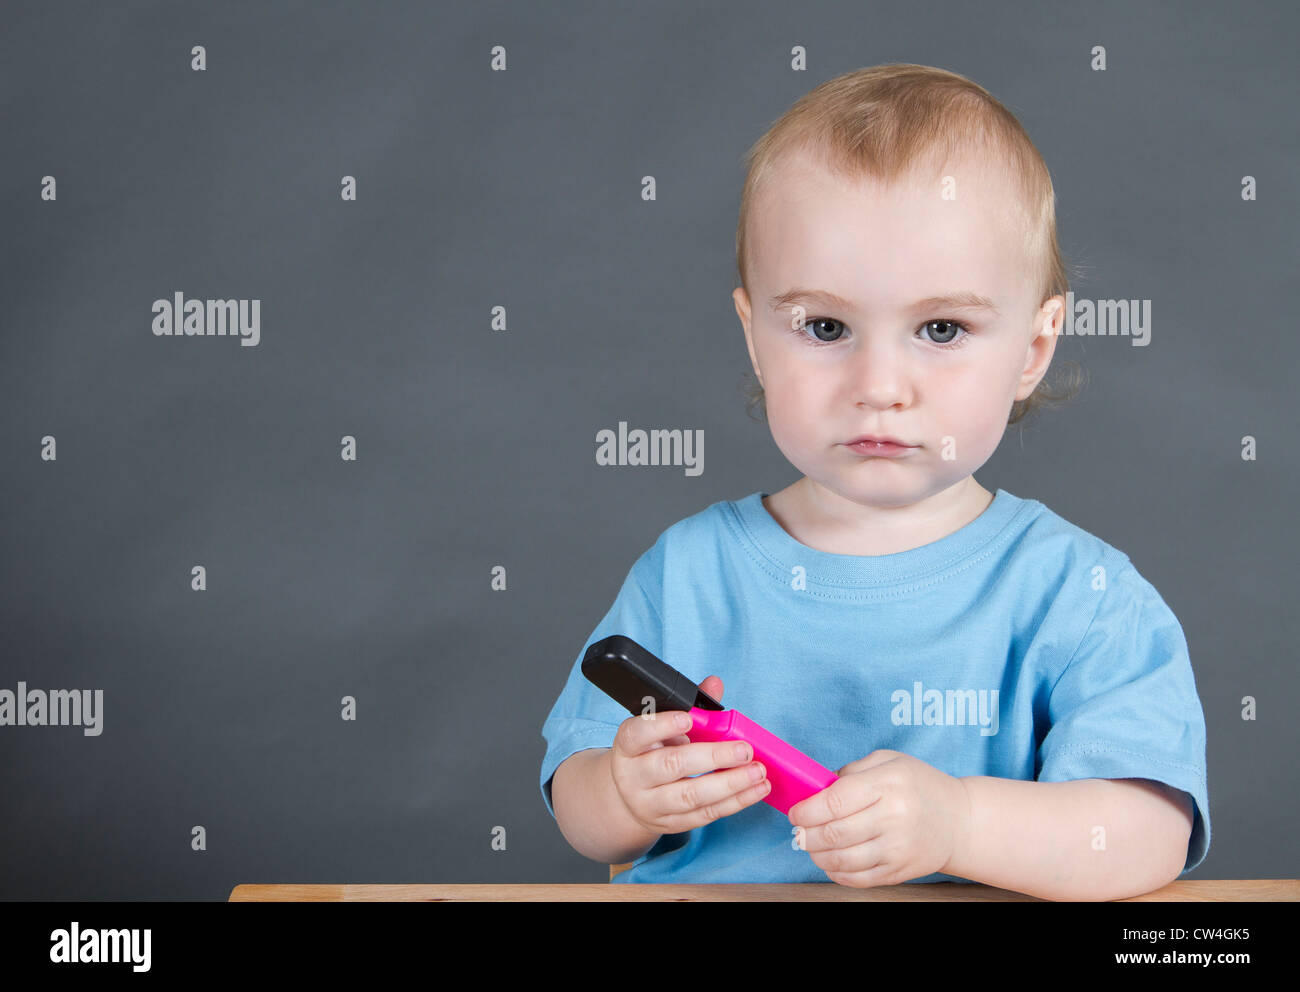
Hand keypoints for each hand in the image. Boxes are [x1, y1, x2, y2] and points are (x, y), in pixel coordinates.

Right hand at [608, 676, 770, 833]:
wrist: (631, 795)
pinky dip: (734, 802)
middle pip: (672, 766)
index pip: (637, 734)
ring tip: (757, 772)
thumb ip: (690, 705)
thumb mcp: (660, 726)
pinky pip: (705, 814)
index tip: (688, 718)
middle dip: (713, 757)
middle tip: (745, 750)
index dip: (661, 725)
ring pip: (691, 796)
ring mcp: (650, 804)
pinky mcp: (670, 824)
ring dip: (730, 784)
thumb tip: (715, 684)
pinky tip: (754, 790)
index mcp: (628, 746)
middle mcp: (633, 776)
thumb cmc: (652, 751)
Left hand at [787, 749, 970, 887]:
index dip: (807, 809)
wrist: (960, 821)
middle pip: (835, 833)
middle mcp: (894, 817)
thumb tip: (817, 789)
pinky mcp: (900, 871)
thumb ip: (852, 771)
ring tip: (811, 846)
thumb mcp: (890, 762)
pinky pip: (859, 878)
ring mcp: (898, 848)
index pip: (836, 801)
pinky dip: (836, 873)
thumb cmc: (920, 785)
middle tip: (799, 831)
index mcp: (889, 783)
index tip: (796, 812)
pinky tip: (831, 862)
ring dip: (817, 855)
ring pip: (843, 859)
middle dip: (807, 834)